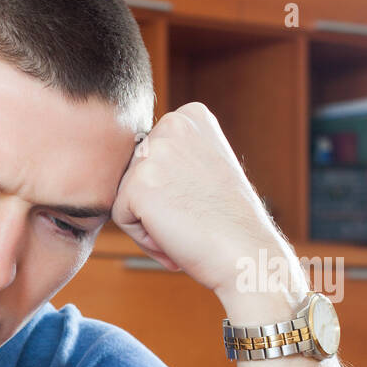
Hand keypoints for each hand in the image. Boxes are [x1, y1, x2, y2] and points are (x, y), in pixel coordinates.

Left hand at [110, 102, 288, 295]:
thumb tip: (138, 162)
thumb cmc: (228, 220)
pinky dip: (144, 237)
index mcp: (189, 116)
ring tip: (187, 226)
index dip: (169, 189)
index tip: (200, 198)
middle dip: (157, 205)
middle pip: (133, 175)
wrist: (246, 251)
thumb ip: (172, 156)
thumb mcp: (204, 167)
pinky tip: (177, 235)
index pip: (148, 157)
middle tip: (195, 216)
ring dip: (151, 222)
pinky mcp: (138, 184)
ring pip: (125, 196)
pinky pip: (121, 218)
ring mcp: (154, 152)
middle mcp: (172, 124)